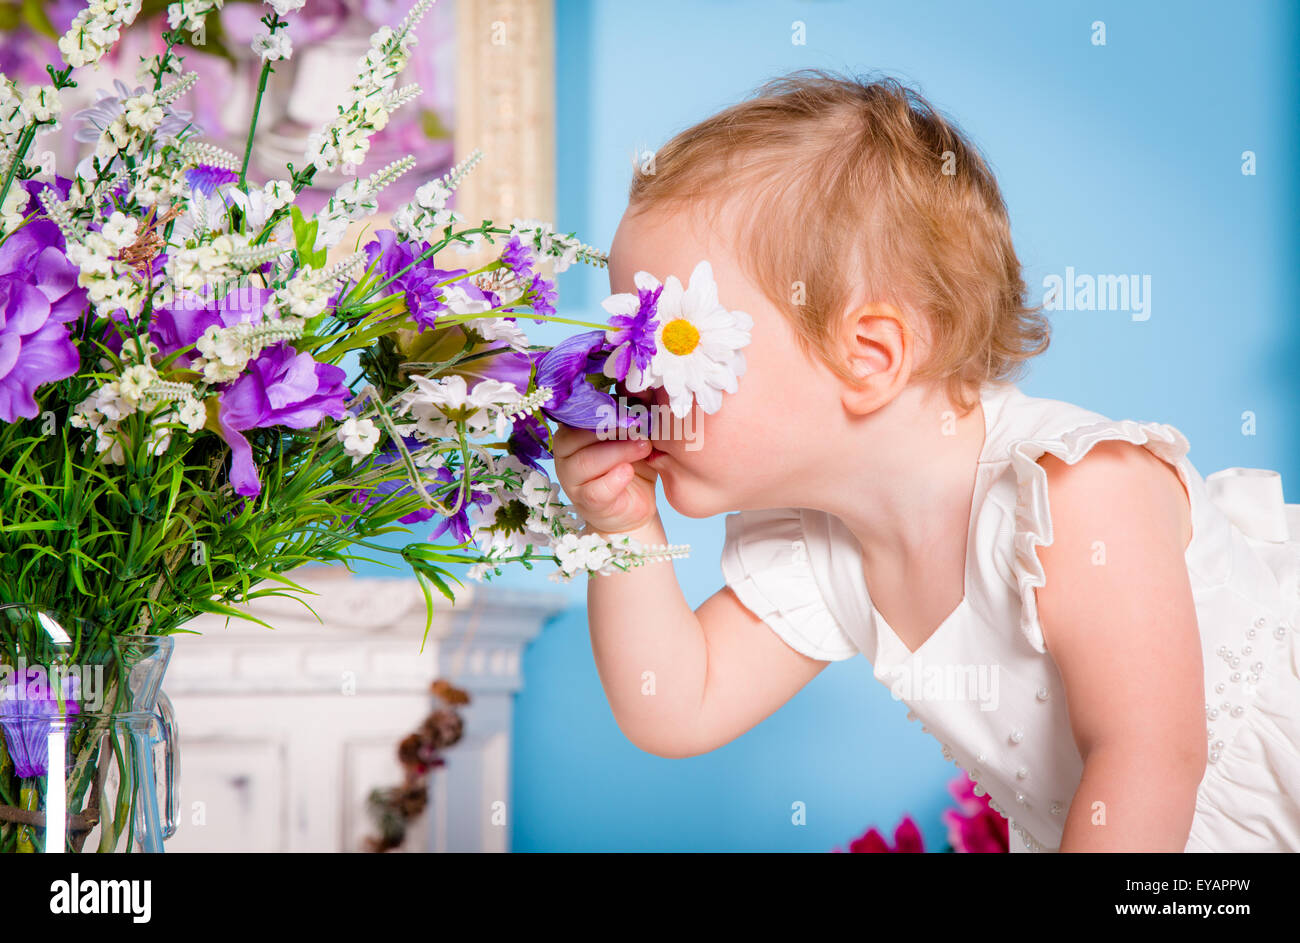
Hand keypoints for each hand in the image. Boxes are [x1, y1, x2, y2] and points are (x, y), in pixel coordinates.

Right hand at [553, 417, 659, 535]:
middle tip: (641, 429)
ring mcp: (571, 481)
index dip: (604, 411)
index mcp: (572, 433)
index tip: (631, 410)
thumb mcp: (633, 438)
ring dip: (618, 452)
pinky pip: (595, 491)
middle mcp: (565, 455)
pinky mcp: (585, 503)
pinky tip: (628, 471)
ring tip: (643, 447)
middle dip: (613, 430)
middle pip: (579, 437)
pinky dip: (614, 480)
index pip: (579, 416)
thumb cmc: (630, 464)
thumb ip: (630, 420)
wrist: (634, 505)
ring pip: (586, 462)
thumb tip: (642, 398)